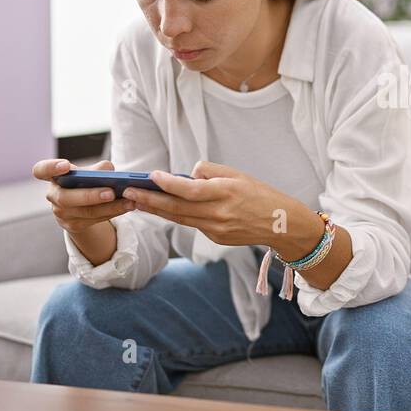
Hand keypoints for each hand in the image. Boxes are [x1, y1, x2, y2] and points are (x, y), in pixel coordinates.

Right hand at [33, 158, 134, 233]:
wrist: (83, 204)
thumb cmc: (86, 181)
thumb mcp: (90, 172)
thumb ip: (98, 168)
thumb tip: (108, 171)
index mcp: (53, 176)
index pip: (41, 170)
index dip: (51, 167)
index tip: (66, 165)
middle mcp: (53, 195)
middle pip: (66, 198)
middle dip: (90, 196)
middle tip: (111, 192)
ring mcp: (61, 213)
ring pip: (85, 212)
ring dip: (110, 207)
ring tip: (129, 201)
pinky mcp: (73, 226)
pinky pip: (94, 220)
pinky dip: (113, 213)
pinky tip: (127, 207)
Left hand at [122, 160, 315, 249]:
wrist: (281, 224)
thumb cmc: (261, 194)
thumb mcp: (238, 174)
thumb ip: (210, 172)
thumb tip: (187, 174)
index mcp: (226, 193)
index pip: (190, 190)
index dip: (168, 184)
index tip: (150, 175)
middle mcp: (219, 214)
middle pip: (177, 208)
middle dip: (150, 199)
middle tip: (128, 192)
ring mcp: (217, 230)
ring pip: (180, 219)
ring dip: (156, 210)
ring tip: (136, 201)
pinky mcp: (216, 238)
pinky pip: (193, 224)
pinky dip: (178, 215)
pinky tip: (163, 208)